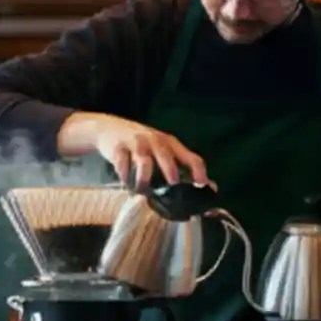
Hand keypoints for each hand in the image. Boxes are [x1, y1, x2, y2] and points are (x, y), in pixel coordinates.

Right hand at [58, 112, 209, 188]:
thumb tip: (211, 188)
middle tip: (173, 185)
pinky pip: (122, 163)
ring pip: (143, 161)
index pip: (191, 157)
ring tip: (142, 192)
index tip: (202, 187)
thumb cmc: (143, 144)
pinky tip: (126, 185)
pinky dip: (124, 176)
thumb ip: (184, 167)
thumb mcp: (164, 151)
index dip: (198, 172)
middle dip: (170, 171)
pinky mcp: (118, 147)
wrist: (110, 128)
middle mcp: (156, 141)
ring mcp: (136, 143)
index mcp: (171, 144)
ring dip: (144, 179)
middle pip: (166, 156)